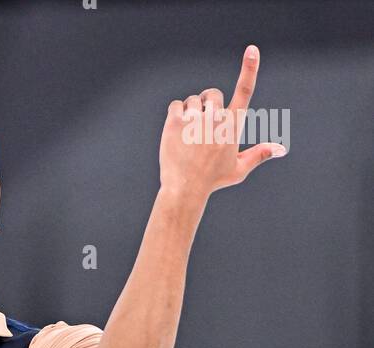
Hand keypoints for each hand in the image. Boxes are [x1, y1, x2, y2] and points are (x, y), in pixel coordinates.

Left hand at [159, 46, 285, 203]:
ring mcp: (195, 120)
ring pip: (193, 100)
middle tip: (203, 127)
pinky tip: (178, 133)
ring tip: (190, 136)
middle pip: (213, 94)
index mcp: (232, 126)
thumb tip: (281, 149)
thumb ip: (259, 154)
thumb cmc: (213, 180)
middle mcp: (215, 119)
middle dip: (209, 104)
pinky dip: (176, 115)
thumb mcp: (238, 169)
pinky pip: (176, 105)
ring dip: (192, 112)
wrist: (185, 190)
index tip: (252, 50)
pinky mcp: (175, 123)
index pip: (244, 91)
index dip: (249, 69)